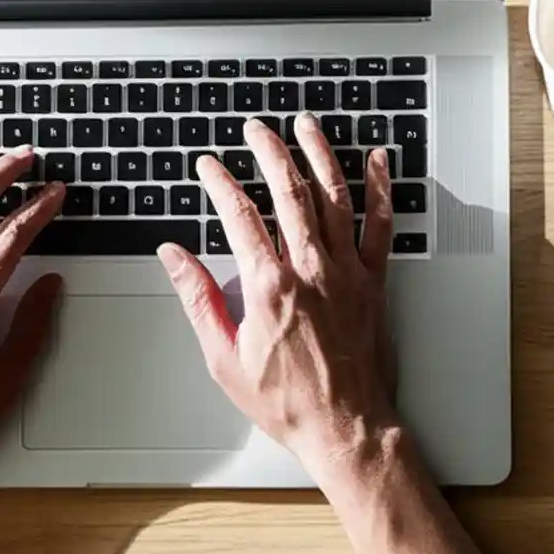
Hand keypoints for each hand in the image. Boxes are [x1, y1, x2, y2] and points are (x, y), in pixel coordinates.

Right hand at [158, 114, 396, 470]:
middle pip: (288, 191)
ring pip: (333, 196)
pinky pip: (379, 225)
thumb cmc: (286, 401)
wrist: (344, 426)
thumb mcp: (223, 357)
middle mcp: (310, 269)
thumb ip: (198, 299)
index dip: (220, 182)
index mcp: (268, 286)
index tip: (209, 166)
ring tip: (306, 126)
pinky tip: (376, 162)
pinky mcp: (373, 281)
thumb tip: (174, 257)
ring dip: (319, 154)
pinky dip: (379, 189)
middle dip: (269, 151)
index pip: (239, 215)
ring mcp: (346, 272)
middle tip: (256, 129)